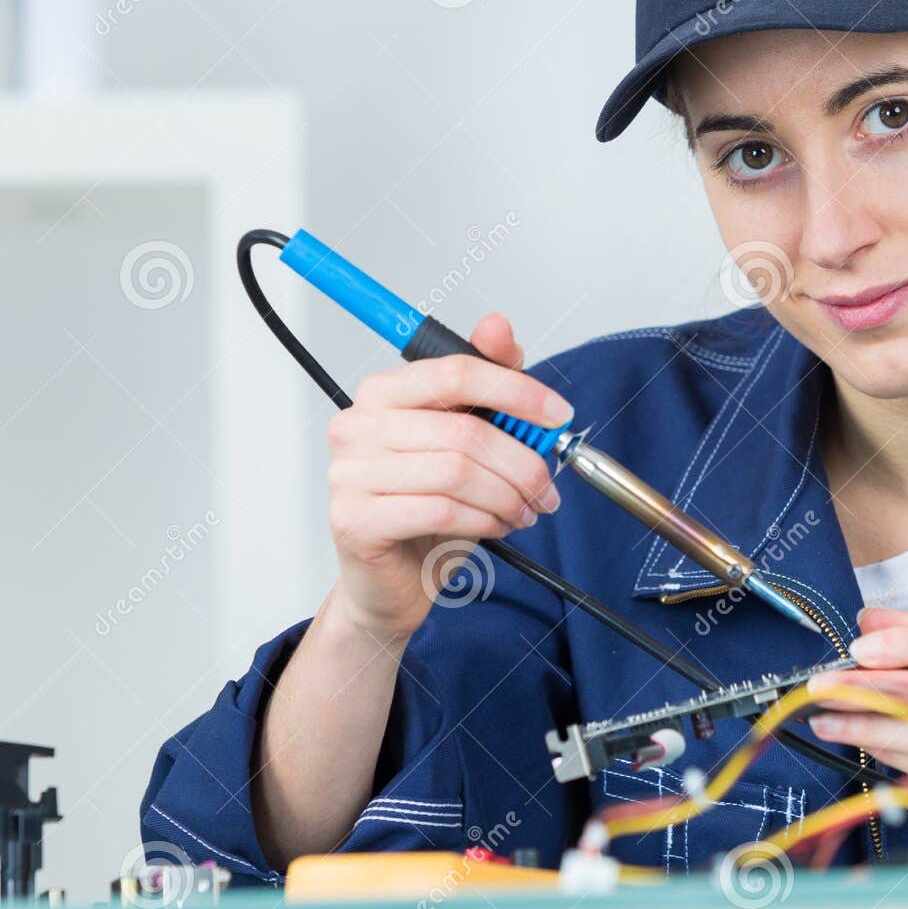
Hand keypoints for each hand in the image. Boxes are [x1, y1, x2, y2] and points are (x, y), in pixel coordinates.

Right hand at [324, 312, 571, 643]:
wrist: (391, 582)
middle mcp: (357, 425)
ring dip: (507, 495)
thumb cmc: (427, 509)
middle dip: (522, 461)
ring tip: (524, 510)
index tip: (558, 415)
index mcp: (382, 394)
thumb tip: (498, 326)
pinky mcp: (354, 518)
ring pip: (457, 472)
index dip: (516, 390)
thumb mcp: (467, 440)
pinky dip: (484, 520)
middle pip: (465, 428)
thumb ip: (484, 384)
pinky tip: (496, 526)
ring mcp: (349, 472)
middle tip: (547, 487)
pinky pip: (440, 510)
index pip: (456, 371)